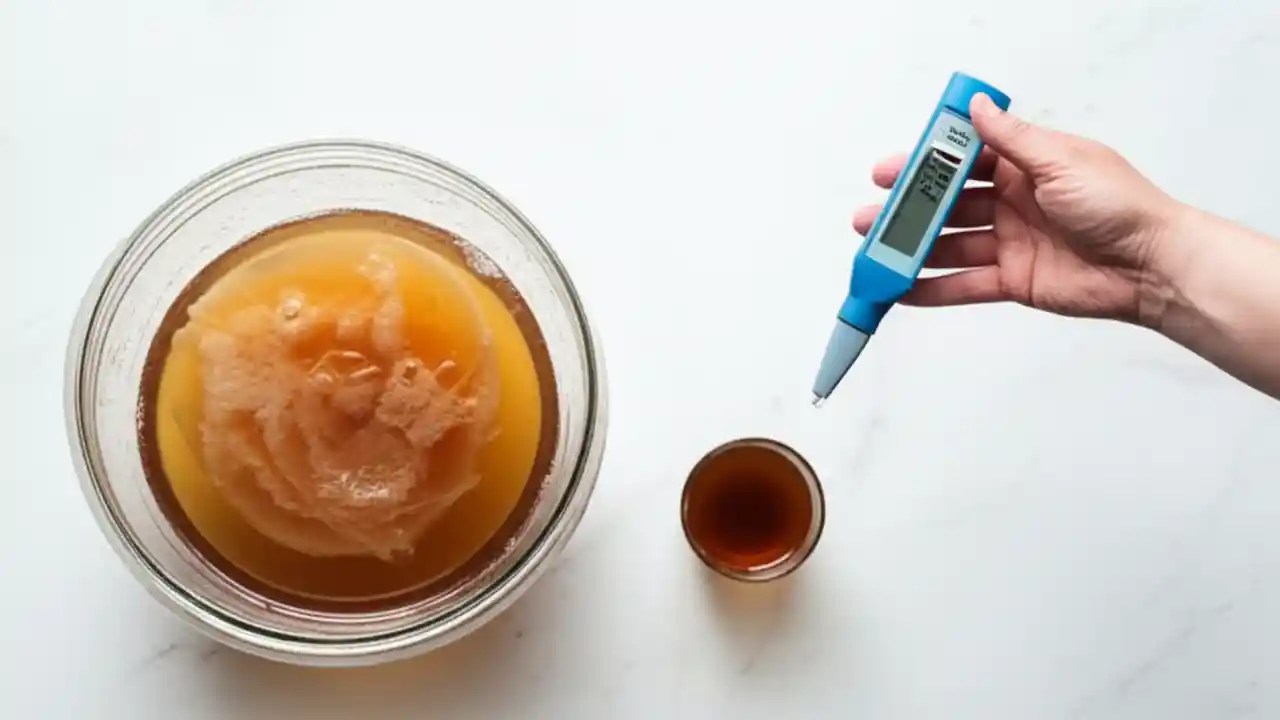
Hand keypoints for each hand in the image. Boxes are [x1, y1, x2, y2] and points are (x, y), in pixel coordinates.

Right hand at [853, 93, 1182, 325]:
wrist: (1151, 265)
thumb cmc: (1121, 205)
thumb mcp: (1061, 160)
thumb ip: (1012, 139)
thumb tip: (977, 109)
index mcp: (1026, 166)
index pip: (963, 161)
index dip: (925, 165)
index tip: (890, 170)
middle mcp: (1014, 202)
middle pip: (948, 205)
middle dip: (908, 210)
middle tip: (873, 215)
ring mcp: (1011, 242)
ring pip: (949, 246)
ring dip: (912, 249)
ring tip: (877, 253)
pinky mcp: (1014, 280)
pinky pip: (964, 285)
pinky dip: (933, 289)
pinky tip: (903, 289)